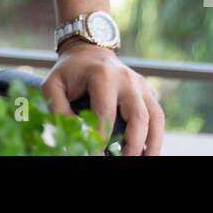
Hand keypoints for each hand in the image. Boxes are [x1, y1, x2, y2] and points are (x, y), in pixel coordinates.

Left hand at [43, 42, 163, 155]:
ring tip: (142, 161)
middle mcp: (126, 79)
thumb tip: (73, 136)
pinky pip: (158, 117)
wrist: (89, 51)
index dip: (101, 137)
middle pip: (138, 116)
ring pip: (155, 118)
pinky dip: (156, 138)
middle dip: (132, 144)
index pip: (105, 112)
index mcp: (102, 75)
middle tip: (122, 160)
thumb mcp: (54, 84)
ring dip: (151, 144)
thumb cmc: (70, 72)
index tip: (95, 154)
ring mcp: (140, 85)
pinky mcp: (148, 92)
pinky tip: (146, 152)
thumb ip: (58, 109)